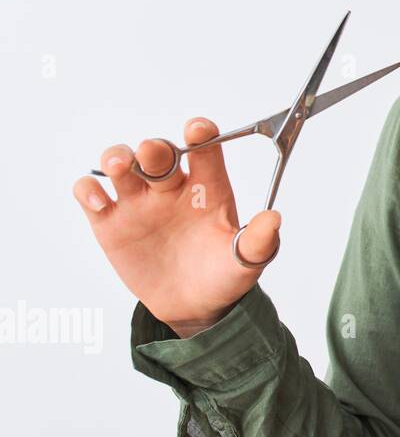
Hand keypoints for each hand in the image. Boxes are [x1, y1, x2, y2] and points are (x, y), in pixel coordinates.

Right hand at [73, 118, 281, 337]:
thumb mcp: (247, 262)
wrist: (194, 307)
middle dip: (154, 147)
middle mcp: (172, 188)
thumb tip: (274, 219)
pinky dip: (88, 191)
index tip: (197, 129)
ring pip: (121, 163)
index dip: (201, 134)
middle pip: (159, 152)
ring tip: (121, 166)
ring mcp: (140, 202)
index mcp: (209, 188)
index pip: (206, 150)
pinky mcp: (111, 223)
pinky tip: (100, 202)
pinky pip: (91, 195)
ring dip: (117, 157)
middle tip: (152, 154)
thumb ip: (258, 241)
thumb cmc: (223, 275)